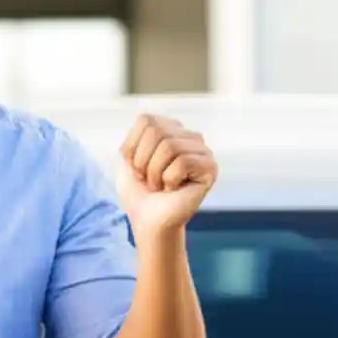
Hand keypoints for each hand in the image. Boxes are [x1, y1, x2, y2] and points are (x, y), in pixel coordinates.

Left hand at [116, 114, 217, 236]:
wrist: (147, 219)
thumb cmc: (138, 190)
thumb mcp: (127, 156)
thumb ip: (138, 133)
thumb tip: (148, 118)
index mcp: (170, 128)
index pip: (147, 121)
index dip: (133, 147)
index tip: (137, 166)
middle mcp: (189, 135)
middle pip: (157, 132)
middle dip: (144, 161)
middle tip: (149, 179)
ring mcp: (202, 151)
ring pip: (170, 146)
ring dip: (155, 172)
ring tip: (160, 185)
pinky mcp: (210, 168)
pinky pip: (183, 162)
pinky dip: (170, 179)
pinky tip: (174, 189)